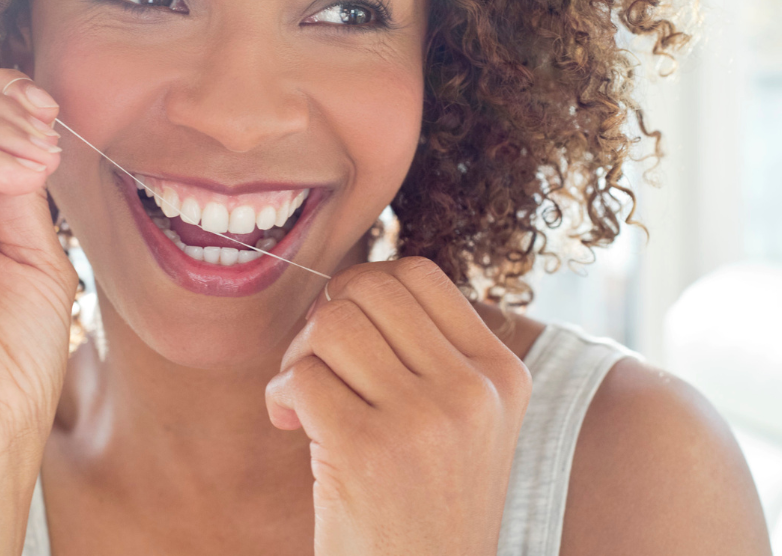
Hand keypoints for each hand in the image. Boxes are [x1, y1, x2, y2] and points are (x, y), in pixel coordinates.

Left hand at [265, 257, 532, 555]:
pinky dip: (279, 394)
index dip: (364, 288)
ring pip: (333, 325)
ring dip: (300, 356)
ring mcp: (424, 420)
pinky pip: (302, 377)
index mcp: (502, 375)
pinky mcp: (366, 451)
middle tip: (318, 366)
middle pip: (372, 290)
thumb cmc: (425, 507)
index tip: (347, 335)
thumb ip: (432, 355)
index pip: (420, 274)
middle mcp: (472, 391)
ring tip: (304, 400)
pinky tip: (290, 424)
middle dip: (327, 317)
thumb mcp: (463, 426)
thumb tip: (358, 283)